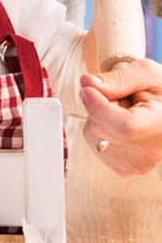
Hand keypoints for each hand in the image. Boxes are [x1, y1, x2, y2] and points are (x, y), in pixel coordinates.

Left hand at [80, 60, 161, 175]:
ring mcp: (138, 164)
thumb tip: (88, 83)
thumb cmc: (160, 91)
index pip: (124, 126)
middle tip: (120, 98)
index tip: (89, 88)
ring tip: (123, 112)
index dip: (99, 106)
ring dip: (98, 118)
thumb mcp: (146, 74)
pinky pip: (94, 144)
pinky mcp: (125, 168)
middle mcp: (153, 152)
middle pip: (101, 129)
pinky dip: (99, 131)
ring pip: (93, 136)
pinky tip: (119, 125)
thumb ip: (118, 78)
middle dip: (98, 106)